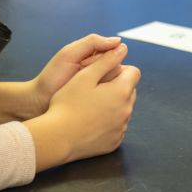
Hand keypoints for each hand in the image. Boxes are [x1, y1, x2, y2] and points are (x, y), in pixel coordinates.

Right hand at [26, 44, 140, 168]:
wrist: (57, 138)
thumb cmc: (68, 104)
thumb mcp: (85, 76)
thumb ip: (106, 60)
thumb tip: (123, 48)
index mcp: (122, 91)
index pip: (134, 72)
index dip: (119, 69)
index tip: (102, 74)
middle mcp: (127, 111)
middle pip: (129, 91)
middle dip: (116, 87)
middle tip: (93, 89)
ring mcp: (121, 128)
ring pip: (123, 109)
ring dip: (112, 105)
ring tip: (89, 106)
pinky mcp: (114, 142)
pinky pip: (116, 127)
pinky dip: (107, 122)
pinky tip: (90, 122)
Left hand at [28, 34, 123, 114]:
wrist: (41, 101)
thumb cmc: (53, 76)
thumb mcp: (70, 54)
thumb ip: (92, 42)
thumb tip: (119, 41)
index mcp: (95, 57)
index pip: (114, 52)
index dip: (100, 57)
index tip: (82, 62)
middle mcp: (102, 71)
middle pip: (117, 67)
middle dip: (99, 70)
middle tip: (79, 75)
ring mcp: (102, 87)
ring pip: (116, 81)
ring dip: (101, 83)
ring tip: (82, 88)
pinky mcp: (102, 101)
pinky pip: (113, 96)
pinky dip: (103, 95)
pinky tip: (89, 97)